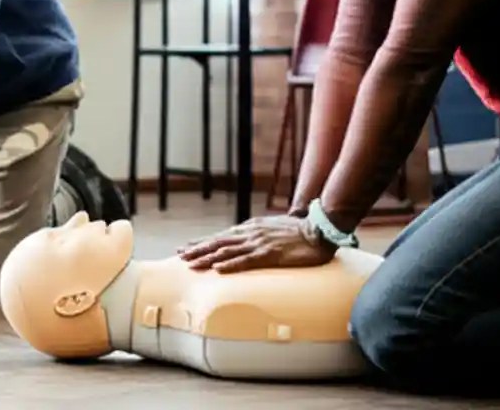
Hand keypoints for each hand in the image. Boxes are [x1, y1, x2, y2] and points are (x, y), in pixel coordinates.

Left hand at [175, 214, 336, 272]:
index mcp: (250, 228)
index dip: (202, 242)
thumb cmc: (299, 232)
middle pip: (218, 242)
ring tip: (191, 264)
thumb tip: (248, 242)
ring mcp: (259, 243)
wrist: (319, 230)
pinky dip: (230, 264)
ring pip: (226, 251)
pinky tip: (218, 269)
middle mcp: (250, 233)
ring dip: (207, 258)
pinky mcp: (270, 254)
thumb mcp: (273, 230)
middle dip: (197, 249)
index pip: (221, 236)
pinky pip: (246, 260)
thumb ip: (259, 235)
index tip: (186, 247)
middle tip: (179, 256)